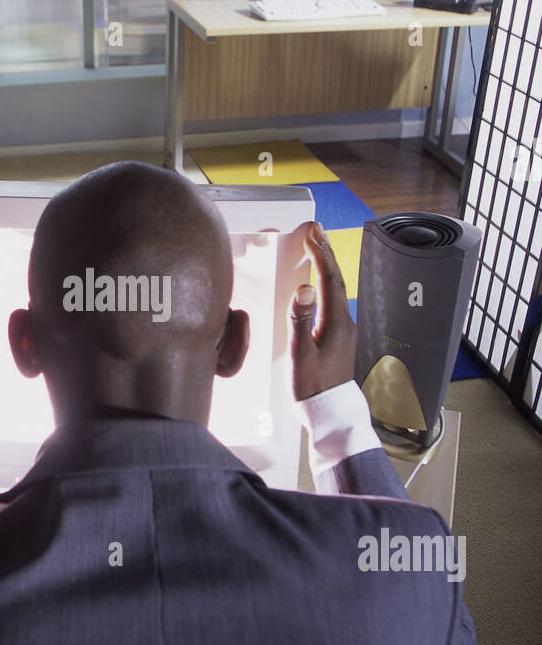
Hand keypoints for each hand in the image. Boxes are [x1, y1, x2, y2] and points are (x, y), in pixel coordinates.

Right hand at [288, 221, 356, 400]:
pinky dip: (325, 285)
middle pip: (336, 280)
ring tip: (316, 249)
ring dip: (325, 267)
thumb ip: (300, 320)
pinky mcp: (338, 338)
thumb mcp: (301, 354)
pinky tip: (318, 285)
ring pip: (335, 289)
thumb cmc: (313, 388)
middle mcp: (344, 323)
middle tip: (316, 231)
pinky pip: (333, 302)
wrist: (328, 412)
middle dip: (325, 253)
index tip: (312, 234)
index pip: (329, 279)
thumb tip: (304, 289)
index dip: (320, 254)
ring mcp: (344, 331)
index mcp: (336, 323)